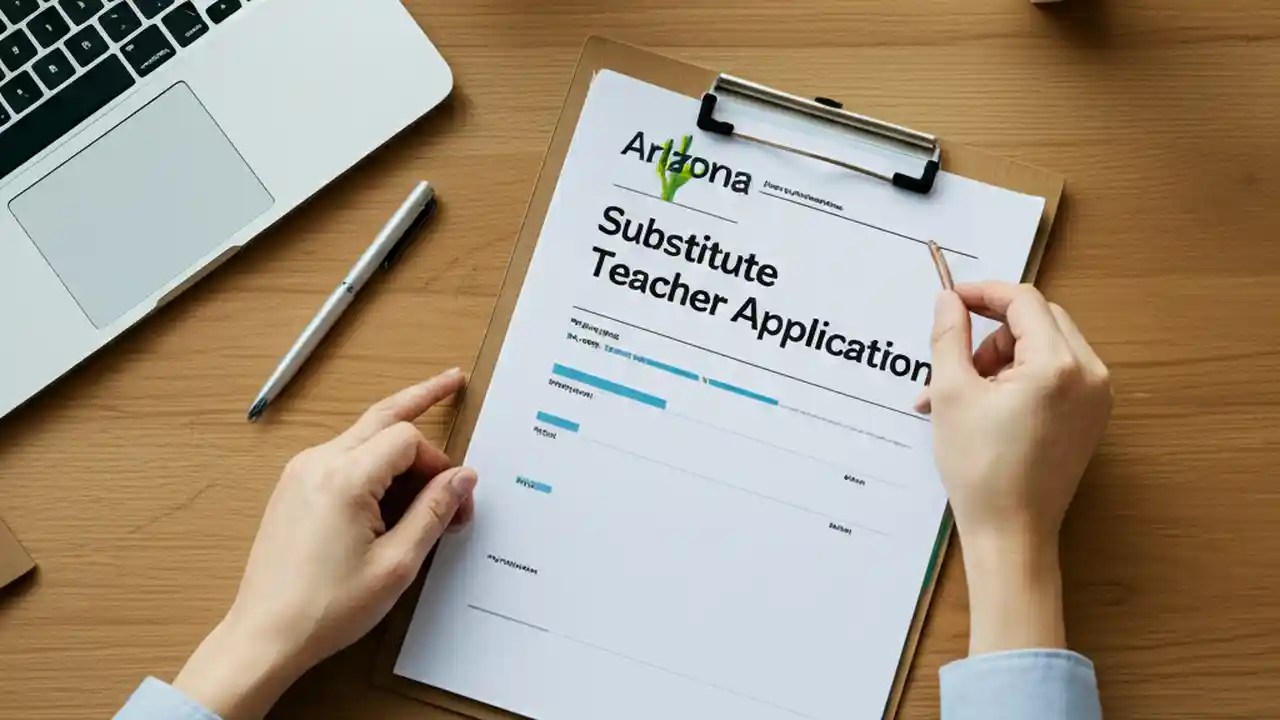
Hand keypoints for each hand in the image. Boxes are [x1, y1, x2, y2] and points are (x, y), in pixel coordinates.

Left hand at [172, 369, 477, 719]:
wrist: (265, 635)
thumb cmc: (326, 608)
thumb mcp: (397, 564)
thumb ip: (434, 512)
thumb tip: (463, 477)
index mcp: (344, 478)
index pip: (407, 440)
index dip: (439, 464)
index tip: (455, 501)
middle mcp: (317, 462)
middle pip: (382, 416)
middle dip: (421, 397)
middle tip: (453, 380)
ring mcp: (300, 472)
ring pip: (363, 437)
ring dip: (399, 449)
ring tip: (428, 480)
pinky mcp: (293, 487)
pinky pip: (342, 457)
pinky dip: (374, 465)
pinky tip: (392, 495)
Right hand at [920, 283, 1110, 652]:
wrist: (1011, 533)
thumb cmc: (980, 468)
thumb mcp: (951, 394)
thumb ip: (949, 336)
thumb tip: (947, 299)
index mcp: (1057, 364)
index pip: (1023, 301)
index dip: (983, 293)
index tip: (950, 300)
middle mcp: (1089, 374)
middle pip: (1038, 320)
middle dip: (991, 334)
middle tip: (955, 366)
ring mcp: (1096, 397)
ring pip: (1046, 346)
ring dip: (1001, 358)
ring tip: (960, 396)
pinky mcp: (1091, 417)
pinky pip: (1056, 374)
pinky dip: (1020, 378)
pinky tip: (986, 407)